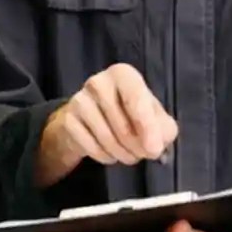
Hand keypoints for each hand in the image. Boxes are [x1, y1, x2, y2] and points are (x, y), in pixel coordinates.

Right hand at [35, 63, 178, 186]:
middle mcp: (98, 82)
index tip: (154, 149)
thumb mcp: (154, 115)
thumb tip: (157, 144)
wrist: (91, 118)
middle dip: (137, 147)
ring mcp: (79, 101)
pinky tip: (110, 152)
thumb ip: (164, 128)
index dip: (147, 126)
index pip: (136, 99)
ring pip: (107, 140)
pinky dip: (106, 156)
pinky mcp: (68, 120)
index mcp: (123, 75)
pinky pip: (91, 148)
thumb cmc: (129, 112)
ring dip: (123, 154)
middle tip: (144, 153)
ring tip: (129, 153)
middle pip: (123, 126)